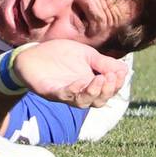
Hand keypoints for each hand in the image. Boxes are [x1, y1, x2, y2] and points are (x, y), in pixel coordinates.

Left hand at [12, 39, 127, 107]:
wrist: (31, 54)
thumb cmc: (58, 55)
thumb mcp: (85, 55)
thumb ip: (102, 63)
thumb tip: (124, 69)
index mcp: (90, 84)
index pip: (108, 90)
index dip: (116, 84)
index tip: (122, 72)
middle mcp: (79, 93)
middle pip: (98, 100)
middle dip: (108, 90)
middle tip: (111, 77)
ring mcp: (65, 94)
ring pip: (83, 102)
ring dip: (94, 93)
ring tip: (100, 80)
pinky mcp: (50, 92)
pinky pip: (65, 95)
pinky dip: (75, 90)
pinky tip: (81, 82)